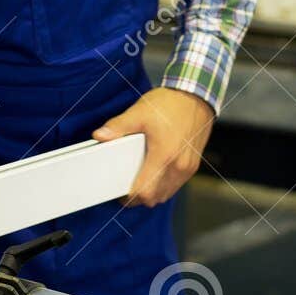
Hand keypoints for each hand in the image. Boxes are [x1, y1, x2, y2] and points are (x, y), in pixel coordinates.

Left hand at [92, 87, 214, 207]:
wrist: (195, 96)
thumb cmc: (170, 104)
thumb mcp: (140, 112)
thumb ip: (118, 126)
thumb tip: (100, 136)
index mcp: (164, 155)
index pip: (145, 192)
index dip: (129, 197)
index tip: (120, 192)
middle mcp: (178, 166)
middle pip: (155, 198)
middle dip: (139, 197)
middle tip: (127, 186)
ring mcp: (187, 167)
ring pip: (166, 194)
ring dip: (152, 192)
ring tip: (140, 179)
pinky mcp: (193, 165)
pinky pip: (175, 185)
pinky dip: (163, 185)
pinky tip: (154, 172)